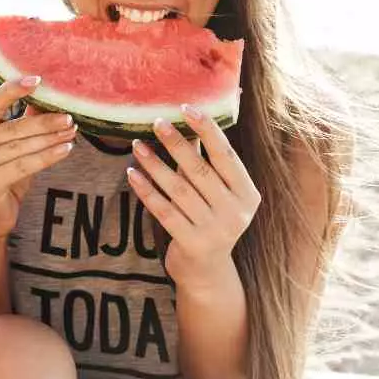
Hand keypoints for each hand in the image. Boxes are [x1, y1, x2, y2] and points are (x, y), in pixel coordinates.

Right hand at [0, 76, 77, 239]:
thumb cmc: (2, 178)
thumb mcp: (12, 148)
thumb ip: (23, 124)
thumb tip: (45, 100)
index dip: (13, 89)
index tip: (37, 79)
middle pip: (12, 127)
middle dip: (44, 121)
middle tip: (69, 116)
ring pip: (20, 146)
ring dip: (50, 138)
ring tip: (71, 132)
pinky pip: (23, 165)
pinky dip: (47, 157)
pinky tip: (65, 150)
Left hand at [127, 104, 261, 287]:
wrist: (207, 270)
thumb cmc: (210, 217)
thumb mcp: (218, 192)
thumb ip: (208, 159)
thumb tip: (194, 116)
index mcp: (247, 193)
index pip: (226, 156)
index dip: (208, 130)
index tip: (187, 108)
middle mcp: (235, 212)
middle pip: (200, 171)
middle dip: (177, 144)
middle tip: (155, 121)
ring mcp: (214, 229)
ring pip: (178, 189)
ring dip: (155, 164)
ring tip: (136, 145)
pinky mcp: (191, 242)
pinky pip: (163, 210)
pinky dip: (146, 190)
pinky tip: (131, 173)